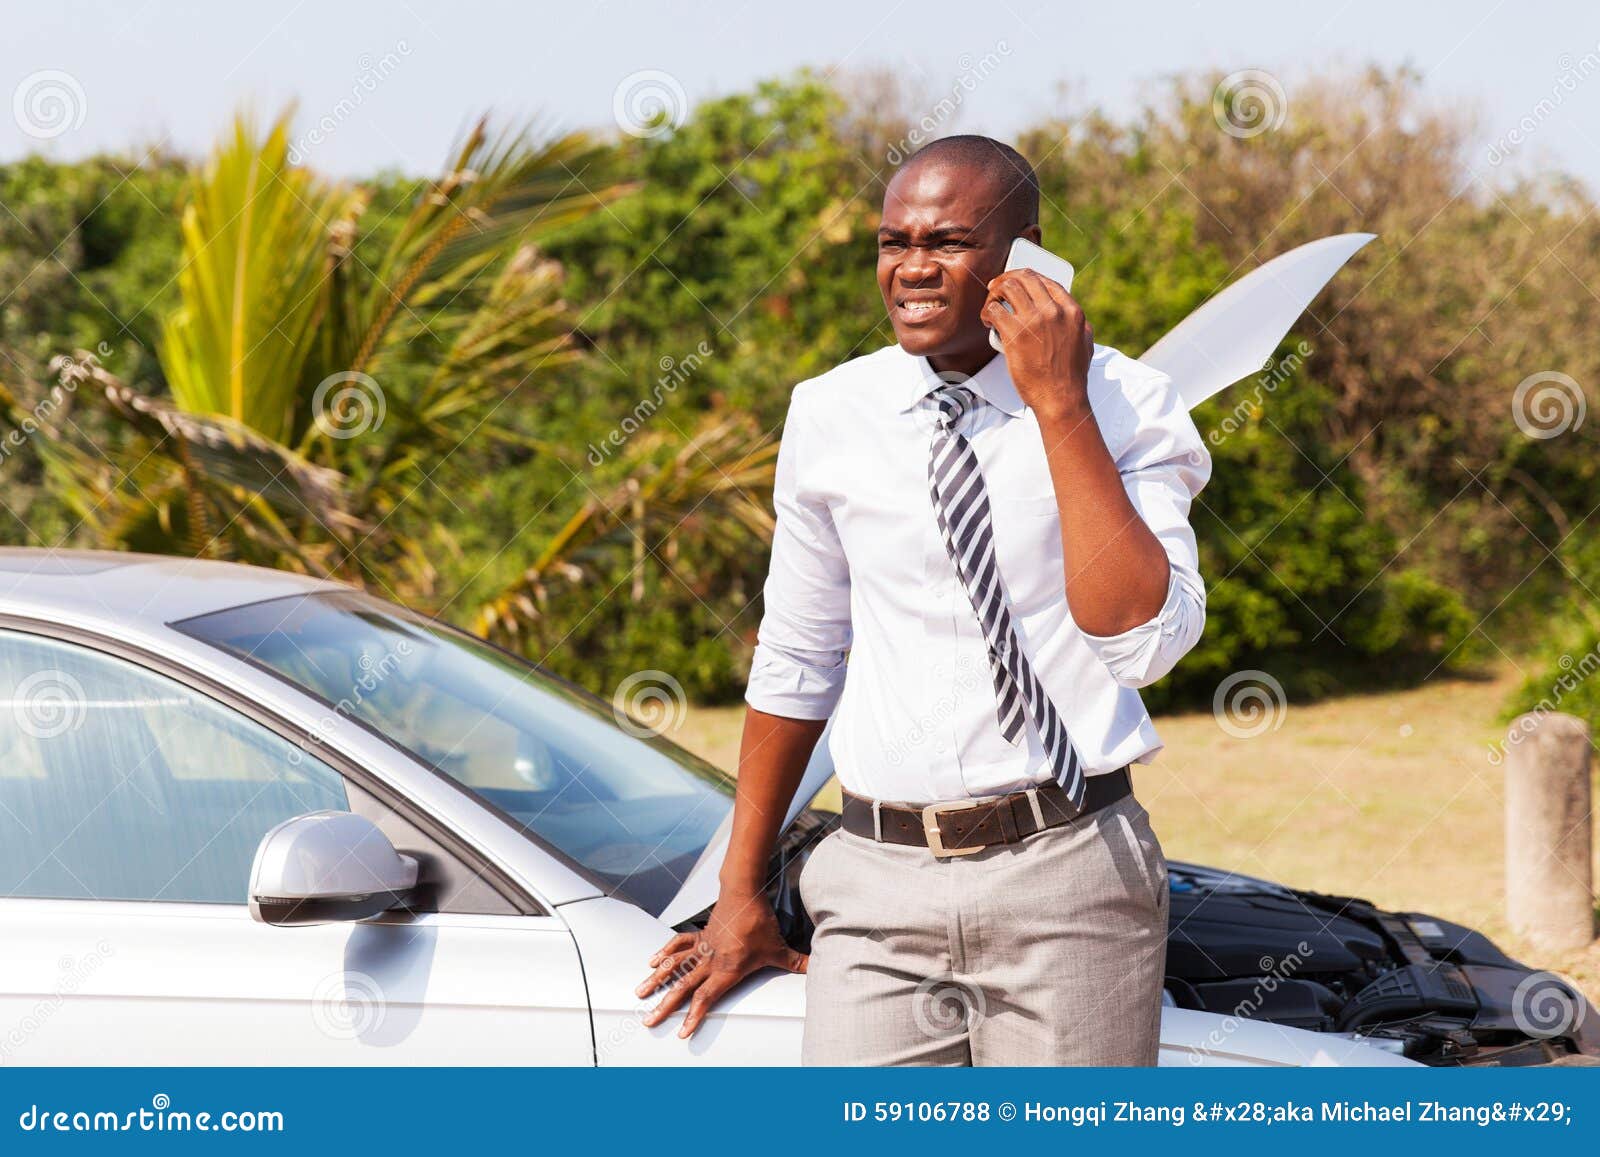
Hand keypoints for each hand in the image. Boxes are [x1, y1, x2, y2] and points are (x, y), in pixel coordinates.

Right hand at [636, 890, 806, 1038]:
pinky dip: (665, 953)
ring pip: (675, 967)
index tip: (682, 1031)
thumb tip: (815, 970)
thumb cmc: (759, 920)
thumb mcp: (779, 948)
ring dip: (657, 981)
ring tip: (641, 993)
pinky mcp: (700, 936)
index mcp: (727, 969)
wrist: (744, 892)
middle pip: (684, 987)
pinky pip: (678, 945)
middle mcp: (711, 961)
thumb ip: (796, 963)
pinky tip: (653, 962)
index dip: (694, 1015)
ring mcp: (703, 947)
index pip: (707, 997)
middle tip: (649, 1020)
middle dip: (666, 1006)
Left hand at [981, 269, 1093, 421]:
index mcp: (1072, 311)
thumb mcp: (1085, 342)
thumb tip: (1068, 315)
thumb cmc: (1070, 376)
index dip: (1026, 277)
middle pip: (1025, 278)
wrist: (1060, 397)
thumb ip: (1079, 324)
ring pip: (1007, 287)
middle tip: (996, 288)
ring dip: (994, 293)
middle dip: (1007, 279)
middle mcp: (1054, 311)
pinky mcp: (1015, 333)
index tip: (1016, 281)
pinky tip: (987, 320)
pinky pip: (993, 310)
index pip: (1045, 280)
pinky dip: (987, 312)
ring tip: (991, 305)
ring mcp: (1034, 320)